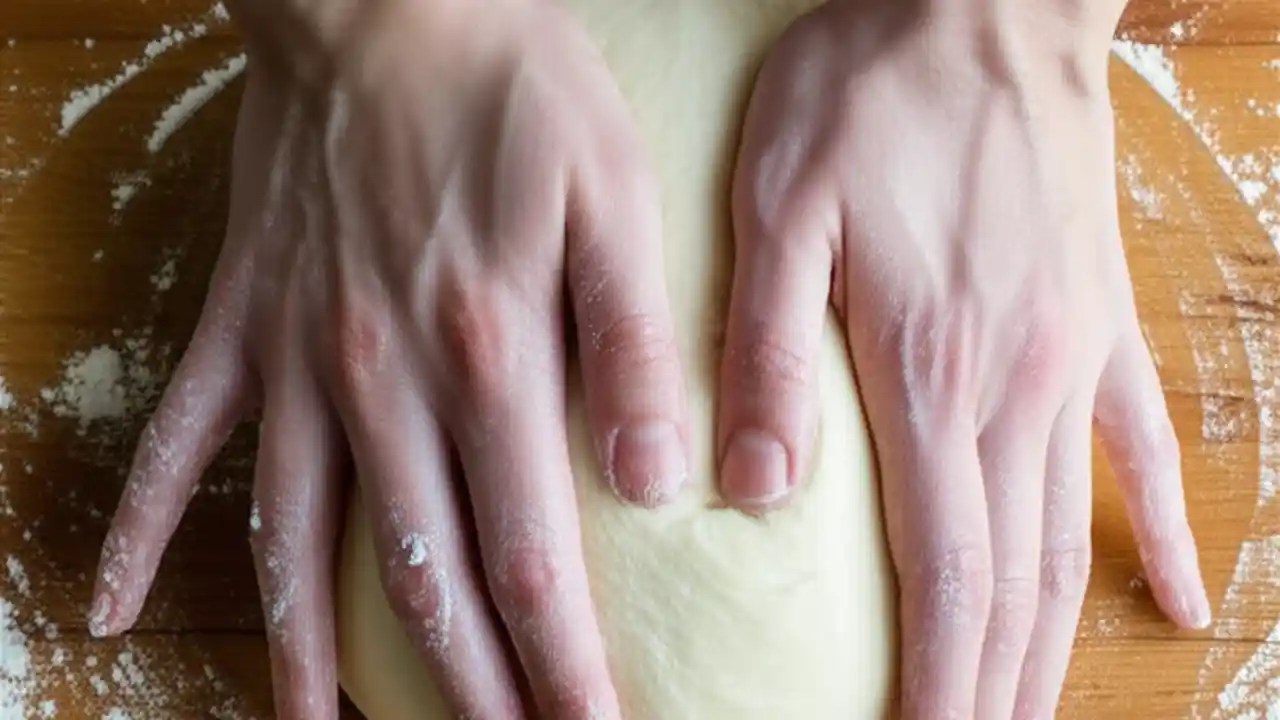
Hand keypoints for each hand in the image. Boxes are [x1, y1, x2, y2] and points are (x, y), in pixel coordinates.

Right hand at [89, 1, 688, 717]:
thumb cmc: (511, 89)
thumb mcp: (611, 199)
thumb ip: (636, 346)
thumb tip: (655, 481)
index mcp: (489, 355)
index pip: (530, 555)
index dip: (560, 663)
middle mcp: (381, 379)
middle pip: (422, 575)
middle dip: (468, 687)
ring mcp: (295, 358)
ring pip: (298, 538)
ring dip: (305, 654)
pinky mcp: (240, 323)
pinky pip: (175, 439)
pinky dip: (137, 526)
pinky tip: (106, 604)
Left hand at [718, 1, 1209, 715]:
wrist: (984, 0)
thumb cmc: (873, 92)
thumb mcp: (783, 207)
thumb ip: (766, 351)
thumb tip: (753, 486)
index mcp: (934, 372)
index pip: (945, 573)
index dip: (935, 681)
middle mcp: (1022, 388)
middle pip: (1016, 581)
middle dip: (991, 686)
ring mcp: (1078, 359)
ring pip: (1075, 537)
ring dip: (1055, 640)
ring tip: (1031, 714)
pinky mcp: (1103, 323)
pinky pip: (1147, 445)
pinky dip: (1164, 528)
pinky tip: (1183, 595)